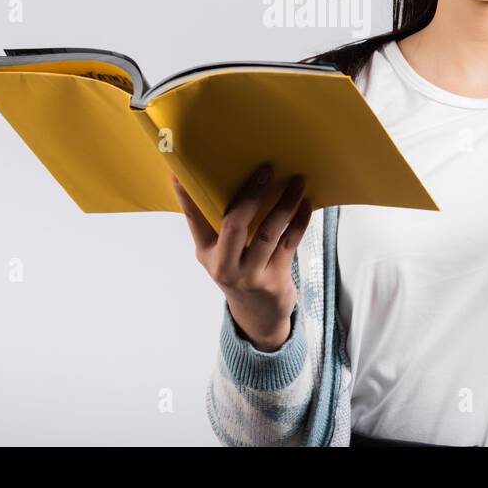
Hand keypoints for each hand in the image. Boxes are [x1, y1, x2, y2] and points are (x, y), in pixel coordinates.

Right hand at [176, 162, 313, 350]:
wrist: (259, 318)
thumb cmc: (239, 274)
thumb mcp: (220, 255)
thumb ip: (219, 227)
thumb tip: (221, 183)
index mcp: (207, 253)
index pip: (194, 219)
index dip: (187, 196)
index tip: (181, 171)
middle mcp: (225, 265)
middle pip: (235, 224)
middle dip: (251, 194)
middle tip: (265, 169)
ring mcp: (250, 274)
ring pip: (268, 232)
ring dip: (284, 204)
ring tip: (297, 181)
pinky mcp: (274, 279)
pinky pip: (289, 243)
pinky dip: (299, 222)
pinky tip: (306, 205)